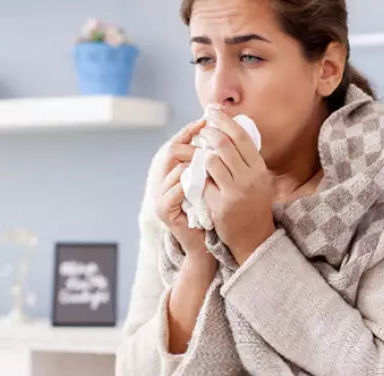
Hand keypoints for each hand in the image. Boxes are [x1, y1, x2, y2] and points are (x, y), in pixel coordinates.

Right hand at [154, 118, 214, 263]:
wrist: (205, 246)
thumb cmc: (213, 214)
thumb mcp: (213, 184)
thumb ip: (211, 162)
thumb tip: (223, 132)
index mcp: (173, 174)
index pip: (175, 145)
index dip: (188, 131)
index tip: (205, 120)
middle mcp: (162, 183)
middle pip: (170, 152)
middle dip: (190, 143)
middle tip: (207, 135)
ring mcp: (160, 197)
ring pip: (173, 170)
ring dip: (193, 164)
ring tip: (209, 158)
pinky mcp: (163, 210)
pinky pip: (174, 191)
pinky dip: (188, 184)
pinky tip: (204, 182)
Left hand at [201, 106, 275, 263]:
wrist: (254, 238)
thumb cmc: (253, 205)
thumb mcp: (257, 179)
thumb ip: (245, 159)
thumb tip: (229, 130)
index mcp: (259, 169)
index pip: (241, 137)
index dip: (225, 121)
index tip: (212, 112)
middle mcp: (249, 179)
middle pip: (224, 145)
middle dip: (208, 133)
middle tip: (200, 130)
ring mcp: (235, 193)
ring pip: (211, 162)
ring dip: (200, 155)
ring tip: (197, 153)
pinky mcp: (220, 206)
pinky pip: (202, 183)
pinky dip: (196, 177)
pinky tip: (193, 175)